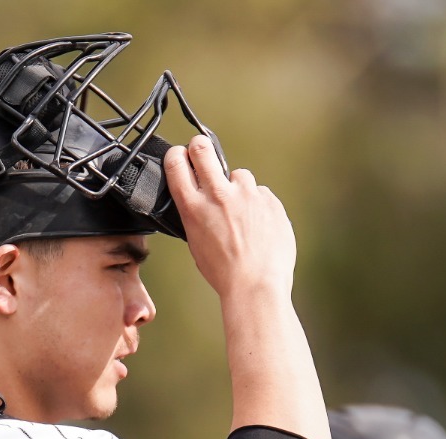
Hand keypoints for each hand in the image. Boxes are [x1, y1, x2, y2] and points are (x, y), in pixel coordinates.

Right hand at [163, 135, 296, 302]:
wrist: (256, 285)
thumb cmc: (224, 272)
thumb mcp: (196, 243)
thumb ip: (197, 215)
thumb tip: (199, 201)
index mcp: (193, 207)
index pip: (176, 162)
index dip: (178, 155)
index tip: (182, 156)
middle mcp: (218, 194)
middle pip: (202, 149)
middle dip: (200, 147)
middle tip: (202, 150)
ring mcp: (246, 194)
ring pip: (239, 175)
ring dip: (238, 188)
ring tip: (242, 215)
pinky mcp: (269, 200)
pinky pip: (261, 194)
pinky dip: (259, 206)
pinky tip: (259, 227)